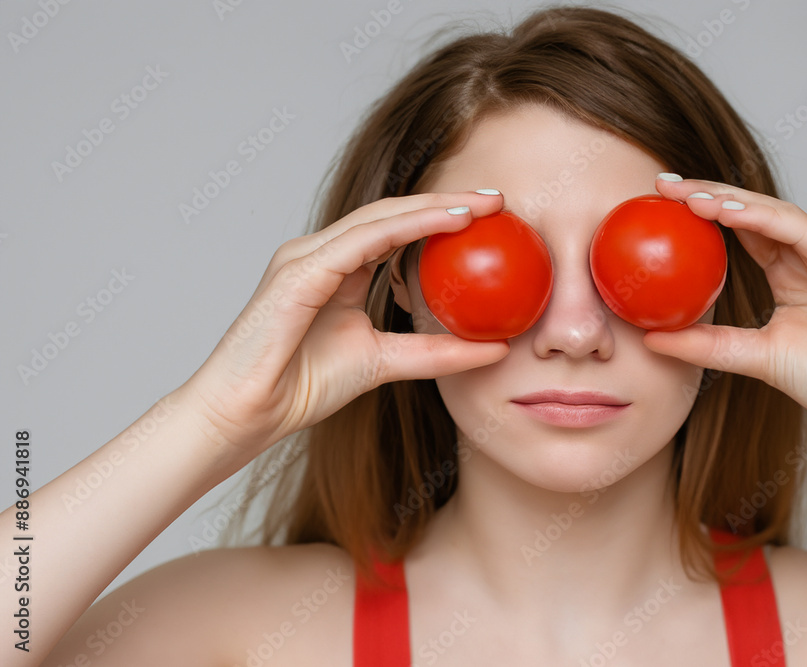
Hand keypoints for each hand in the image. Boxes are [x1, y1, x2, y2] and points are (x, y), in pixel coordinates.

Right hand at [178, 192, 509, 457]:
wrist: (246, 414)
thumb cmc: (302, 386)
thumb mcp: (386, 362)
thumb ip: (436, 352)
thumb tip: (497, 348)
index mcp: (336, 268)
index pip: (396, 231)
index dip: (442, 218)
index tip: (490, 216)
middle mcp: (320, 253)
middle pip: (392, 214)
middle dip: (446, 201)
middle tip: (497, 198)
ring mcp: (305, 257)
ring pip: (379, 218)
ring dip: (432, 207)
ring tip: (479, 205)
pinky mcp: (298, 272)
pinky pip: (360, 241)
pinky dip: (405, 228)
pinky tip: (445, 222)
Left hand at [644, 176, 806, 465]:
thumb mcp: (757, 358)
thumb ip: (708, 345)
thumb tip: (652, 340)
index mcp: (792, 274)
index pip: (740, 233)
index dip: (700, 216)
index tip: (656, 209)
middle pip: (753, 213)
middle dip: (706, 195)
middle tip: (661, 186)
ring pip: (776, 214)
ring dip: (730, 201)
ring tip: (688, 196)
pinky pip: (805, 231)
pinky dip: (766, 219)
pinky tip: (729, 213)